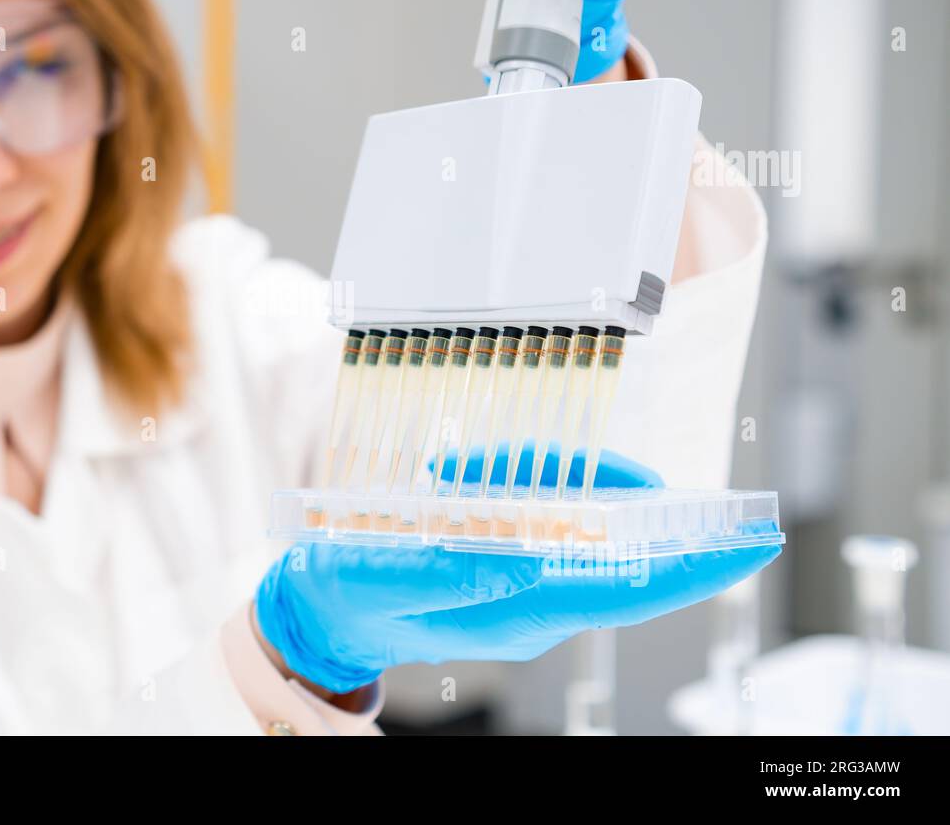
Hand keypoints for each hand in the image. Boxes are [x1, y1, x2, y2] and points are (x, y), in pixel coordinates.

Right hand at [255, 443, 778, 692]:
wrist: (326, 608)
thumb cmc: (350, 594)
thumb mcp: (376, 580)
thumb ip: (440, 574)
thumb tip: (519, 563)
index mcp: (513, 615)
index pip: (623, 593)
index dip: (691, 569)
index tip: (750, 543)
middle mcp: (536, 603)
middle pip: (614, 545)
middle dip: (625, 495)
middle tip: (612, 461)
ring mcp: (528, 584)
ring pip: (581, 519)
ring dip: (550, 476)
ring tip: (469, 468)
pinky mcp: (514, 562)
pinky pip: (548, 512)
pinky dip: (524, 479)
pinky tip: (473, 473)